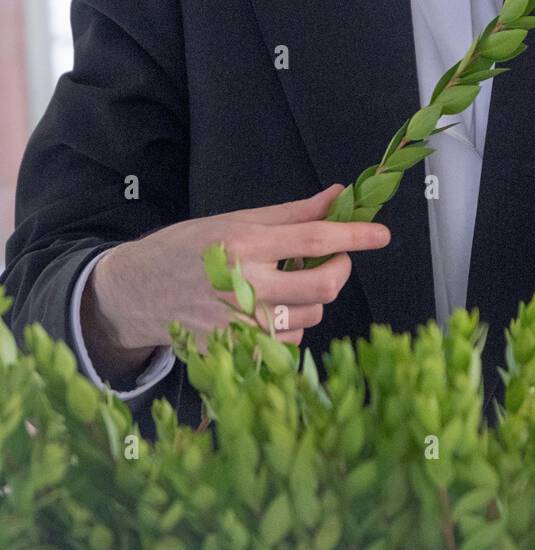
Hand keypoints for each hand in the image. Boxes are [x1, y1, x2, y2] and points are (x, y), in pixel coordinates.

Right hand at [85, 184, 390, 357]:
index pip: (315, 238)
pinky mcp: (236, 354)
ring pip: (311, 315)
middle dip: (339, 270)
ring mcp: (239, 326)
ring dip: (312, 297)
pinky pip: (289, 341)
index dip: (355, 236)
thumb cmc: (188, 248)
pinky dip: (290, 324)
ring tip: (284, 282)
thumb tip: (339, 196)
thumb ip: (292, 213)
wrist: (137, 292)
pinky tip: (267, 309)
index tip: (382, 234)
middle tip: (332, 258)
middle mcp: (243, 286)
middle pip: (324, 286)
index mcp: (244, 244)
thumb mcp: (236, 220)